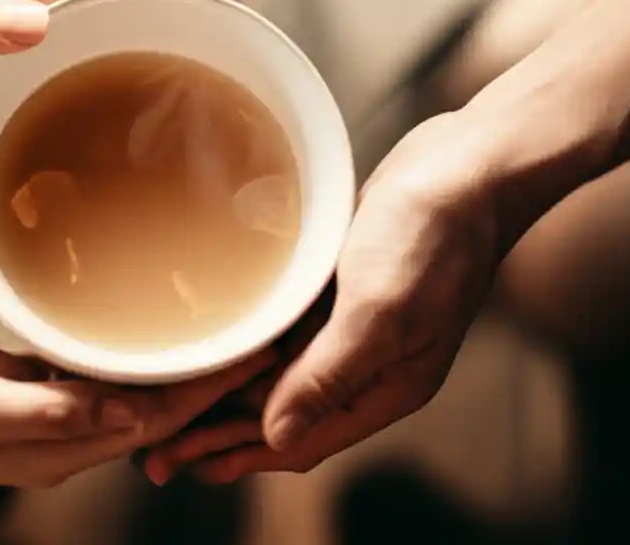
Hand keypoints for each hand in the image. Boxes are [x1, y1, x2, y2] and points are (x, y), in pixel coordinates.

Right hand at [0, 327, 276, 487]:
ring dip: (165, 362)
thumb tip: (130, 415)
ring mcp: (28, 414)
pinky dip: (115, 351)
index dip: (207, 389)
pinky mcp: (8, 386)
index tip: (257, 352)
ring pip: (119, 389)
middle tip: (253, 331)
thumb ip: (49, 410)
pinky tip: (133, 324)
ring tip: (212, 323)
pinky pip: (79, 371)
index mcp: (46, 452)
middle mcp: (48, 439)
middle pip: (146, 409)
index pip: (150, 421)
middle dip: (202, 378)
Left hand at [144, 115, 501, 481]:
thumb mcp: (380, 311)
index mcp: (387, 385)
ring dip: (233, 392)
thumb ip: (329, 377)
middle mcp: (372, 365)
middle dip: (224, 434)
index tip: (179, 464)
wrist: (472, 165)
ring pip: (284, 376)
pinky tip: (219, 341)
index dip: (238, 457)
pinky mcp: (346, 289)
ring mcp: (359, 326)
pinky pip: (291, 332)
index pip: (301, 440)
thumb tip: (278, 436)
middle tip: (158, 444)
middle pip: (285, 414)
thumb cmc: (433, 235)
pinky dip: (255, 345)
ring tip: (176, 402)